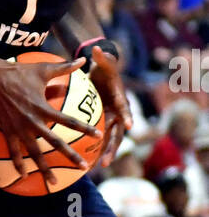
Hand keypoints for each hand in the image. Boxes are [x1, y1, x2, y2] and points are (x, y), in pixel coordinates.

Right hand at [0, 55, 97, 189]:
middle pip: (56, 143)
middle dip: (71, 156)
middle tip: (84, 167)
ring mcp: (20, 128)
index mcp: (44, 107)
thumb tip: (83, 60)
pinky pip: (13, 151)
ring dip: (45, 168)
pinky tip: (24, 175)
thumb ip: (65, 68)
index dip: (85, 128)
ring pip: (35, 153)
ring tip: (54, 181)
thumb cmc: (19, 72)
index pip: (69, 121)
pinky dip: (18, 164)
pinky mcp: (8, 130)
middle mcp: (33, 121)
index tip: (98, 134)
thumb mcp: (43, 69)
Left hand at [88, 44, 130, 164]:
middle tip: (107, 160)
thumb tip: (97, 49)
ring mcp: (110, 120)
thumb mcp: (104, 63)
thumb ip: (102, 58)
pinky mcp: (103, 124)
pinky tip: (86, 161)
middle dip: (113, 147)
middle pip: (117, 133)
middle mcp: (118, 113)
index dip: (127, 116)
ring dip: (104, 153)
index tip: (130, 126)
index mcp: (120, 100)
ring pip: (109, 140)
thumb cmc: (104, 68)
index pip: (125, 109)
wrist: (103, 75)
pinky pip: (99, 139)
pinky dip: (94, 149)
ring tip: (97, 167)